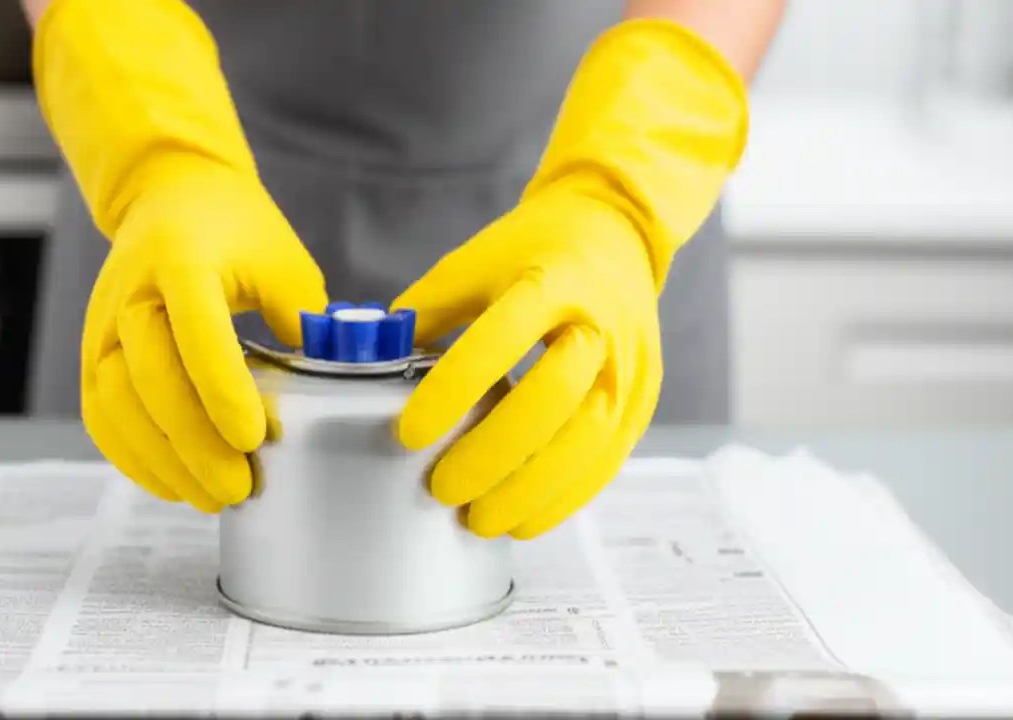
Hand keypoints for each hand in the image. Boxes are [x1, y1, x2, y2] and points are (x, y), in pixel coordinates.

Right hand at [82, 167, 325, 509]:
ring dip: (163, 459)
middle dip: (194, 442)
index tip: (254, 436)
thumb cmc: (235, 228)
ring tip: (210, 497)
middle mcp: (131, 291)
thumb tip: (325, 386)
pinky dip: (131, 456)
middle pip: (150, 378)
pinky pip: (99, 414)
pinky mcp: (92, 351)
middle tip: (238, 487)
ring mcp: (102, 324)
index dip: (222, 388)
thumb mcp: (283, 260)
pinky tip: (171, 484)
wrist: (169, 194)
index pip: (195, 330)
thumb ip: (301, 319)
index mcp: (182, 258)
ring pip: (118, 404)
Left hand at [393, 18, 747, 538]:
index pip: (502, 338)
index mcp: (549, 280)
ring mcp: (630, 364)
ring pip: (588, 439)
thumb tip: (369, 368)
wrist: (613, 233)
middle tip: (441, 489)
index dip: (453, 390)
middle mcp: (599, 323)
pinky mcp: (643, 399)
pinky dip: (565, 498)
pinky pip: (608, 460)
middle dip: (493, 453)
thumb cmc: (531, 251)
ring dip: (530, 489)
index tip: (409, 433)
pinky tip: (524, 521)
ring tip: (479, 520)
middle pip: (554, 398)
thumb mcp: (473, 264)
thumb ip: (424, 314)